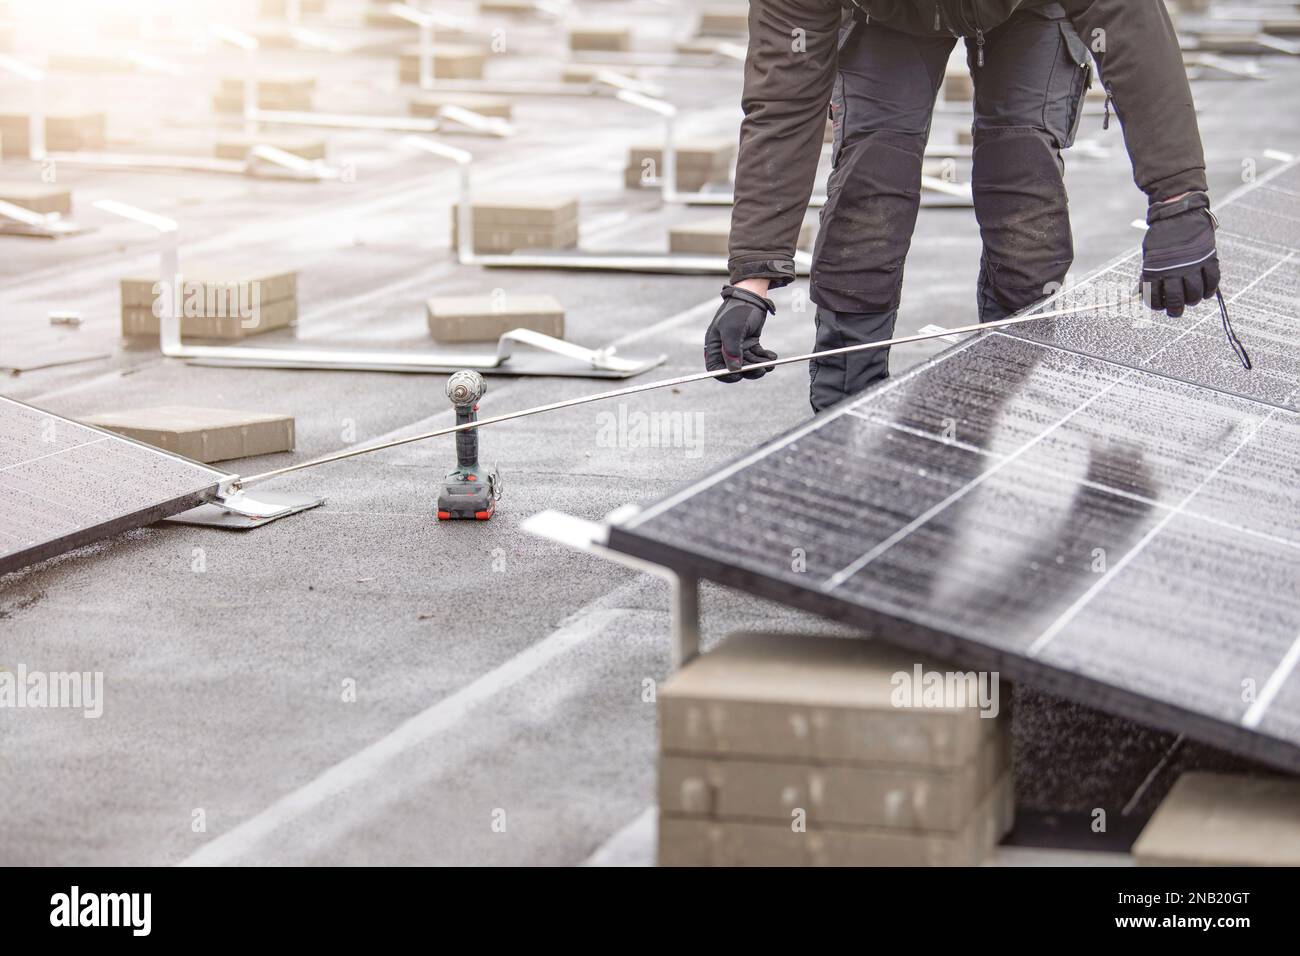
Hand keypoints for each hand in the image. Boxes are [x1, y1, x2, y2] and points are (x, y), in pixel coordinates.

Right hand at [704, 284, 777, 382]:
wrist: (752, 295)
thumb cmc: (738, 310)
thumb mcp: (733, 329)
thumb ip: (731, 350)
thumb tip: (733, 370)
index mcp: (715, 345)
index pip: (715, 368)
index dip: (726, 375)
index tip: (740, 376)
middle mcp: (725, 348)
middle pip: (735, 369)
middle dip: (750, 370)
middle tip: (763, 368)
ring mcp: (738, 346)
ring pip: (748, 364)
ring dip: (760, 365)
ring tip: (771, 361)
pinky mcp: (749, 342)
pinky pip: (756, 356)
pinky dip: (765, 358)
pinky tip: (772, 356)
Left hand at [1140, 191, 1219, 318]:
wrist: (1177, 213)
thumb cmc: (1160, 236)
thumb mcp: (1149, 256)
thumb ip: (1150, 274)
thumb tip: (1146, 293)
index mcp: (1154, 270)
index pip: (1154, 298)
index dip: (1157, 306)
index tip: (1160, 307)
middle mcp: (1173, 270)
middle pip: (1176, 300)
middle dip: (1175, 310)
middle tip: (1176, 312)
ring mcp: (1192, 264)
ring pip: (1195, 293)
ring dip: (1193, 301)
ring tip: (1191, 301)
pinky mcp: (1207, 257)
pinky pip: (1212, 280)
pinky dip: (1210, 289)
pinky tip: (1206, 293)